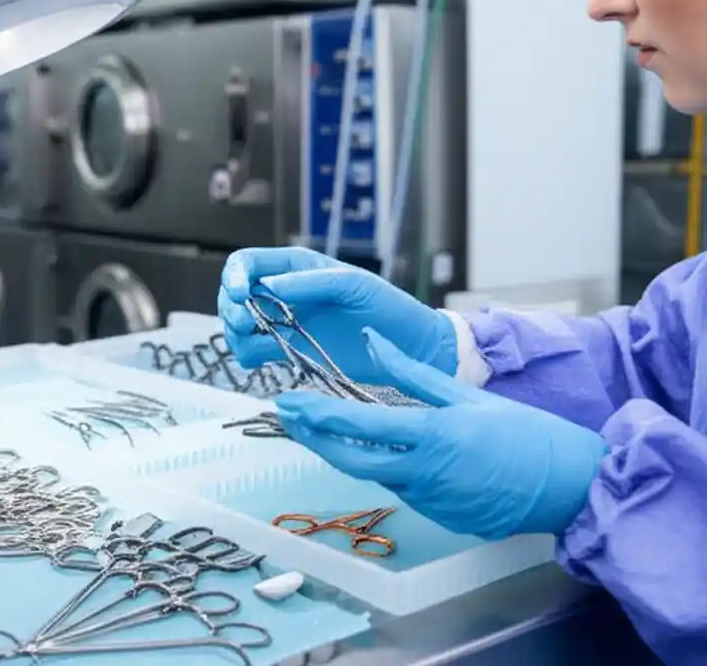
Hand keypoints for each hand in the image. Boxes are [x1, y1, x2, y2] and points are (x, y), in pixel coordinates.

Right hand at [218, 247, 457, 382]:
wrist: (409, 352)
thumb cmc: (390, 310)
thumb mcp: (357, 287)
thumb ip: (313, 282)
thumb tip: (268, 286)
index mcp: (297, 268)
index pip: (248, 262)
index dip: (234, 276)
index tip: (239, 294)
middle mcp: (283, 292)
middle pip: (233, 294)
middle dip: (230, 308)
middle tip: (247, 324)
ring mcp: (283, 322)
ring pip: (237, 324)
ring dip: (235, 334)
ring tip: (255, 348)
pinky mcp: (286, 350)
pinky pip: (251, 351)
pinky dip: (246, 356)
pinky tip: (262, 362)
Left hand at [276, 329, 607, 539]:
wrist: (570, 486)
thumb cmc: (527, 434)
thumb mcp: (467, 395)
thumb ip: (412, 372)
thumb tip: (371, 341)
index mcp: (431, 435)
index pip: (358, 424)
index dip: (317, 414)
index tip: (288, 401)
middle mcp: (423, 472)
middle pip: (350, 459)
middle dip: (314, 438)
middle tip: (289, 417)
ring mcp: (430, 500)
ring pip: (375, 474)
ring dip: (348, 452)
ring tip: (324, 428)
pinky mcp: (439, 517)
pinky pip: (402, 490)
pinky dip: (387, 469)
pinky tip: (379, 452)